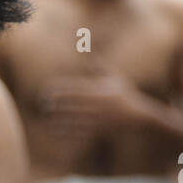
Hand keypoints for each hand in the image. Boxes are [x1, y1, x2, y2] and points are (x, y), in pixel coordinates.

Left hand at [38, 73, 152, 135]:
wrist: (140, 115)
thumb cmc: (125, 95)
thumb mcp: (114, 78)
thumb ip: (99, 66)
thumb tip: (88, 51)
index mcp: (100, 90)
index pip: (75, 89)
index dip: (59, 90)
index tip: (46, 90)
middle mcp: (98, 104)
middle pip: (72, 103)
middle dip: (56, 103)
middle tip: (42, 103)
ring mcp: (99, 118)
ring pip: (73, 118)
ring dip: (58, 118)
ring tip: (46, 116)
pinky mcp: (99, 130)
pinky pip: (80, 132)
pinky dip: (66, 131)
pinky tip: (55, 130)